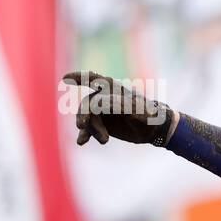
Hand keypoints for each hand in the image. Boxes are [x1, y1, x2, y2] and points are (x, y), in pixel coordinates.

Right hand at [61, 71, 179, 145]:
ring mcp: (101, 111)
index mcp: (113, 88)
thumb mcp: (138, 110)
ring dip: (91, 129)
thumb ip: (122, 105)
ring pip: (87, 118)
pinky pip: (88, 129)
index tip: (65, 79)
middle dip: (83, 114)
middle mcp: (104, 98)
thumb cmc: (149, 115)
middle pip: (87, 103)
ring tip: (105, 140)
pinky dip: (85, 134)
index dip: (78, 77)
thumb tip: (100, 103)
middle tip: (81, 125)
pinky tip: (81, 142)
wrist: (154, 129)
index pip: (92, 80)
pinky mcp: (101, 124)